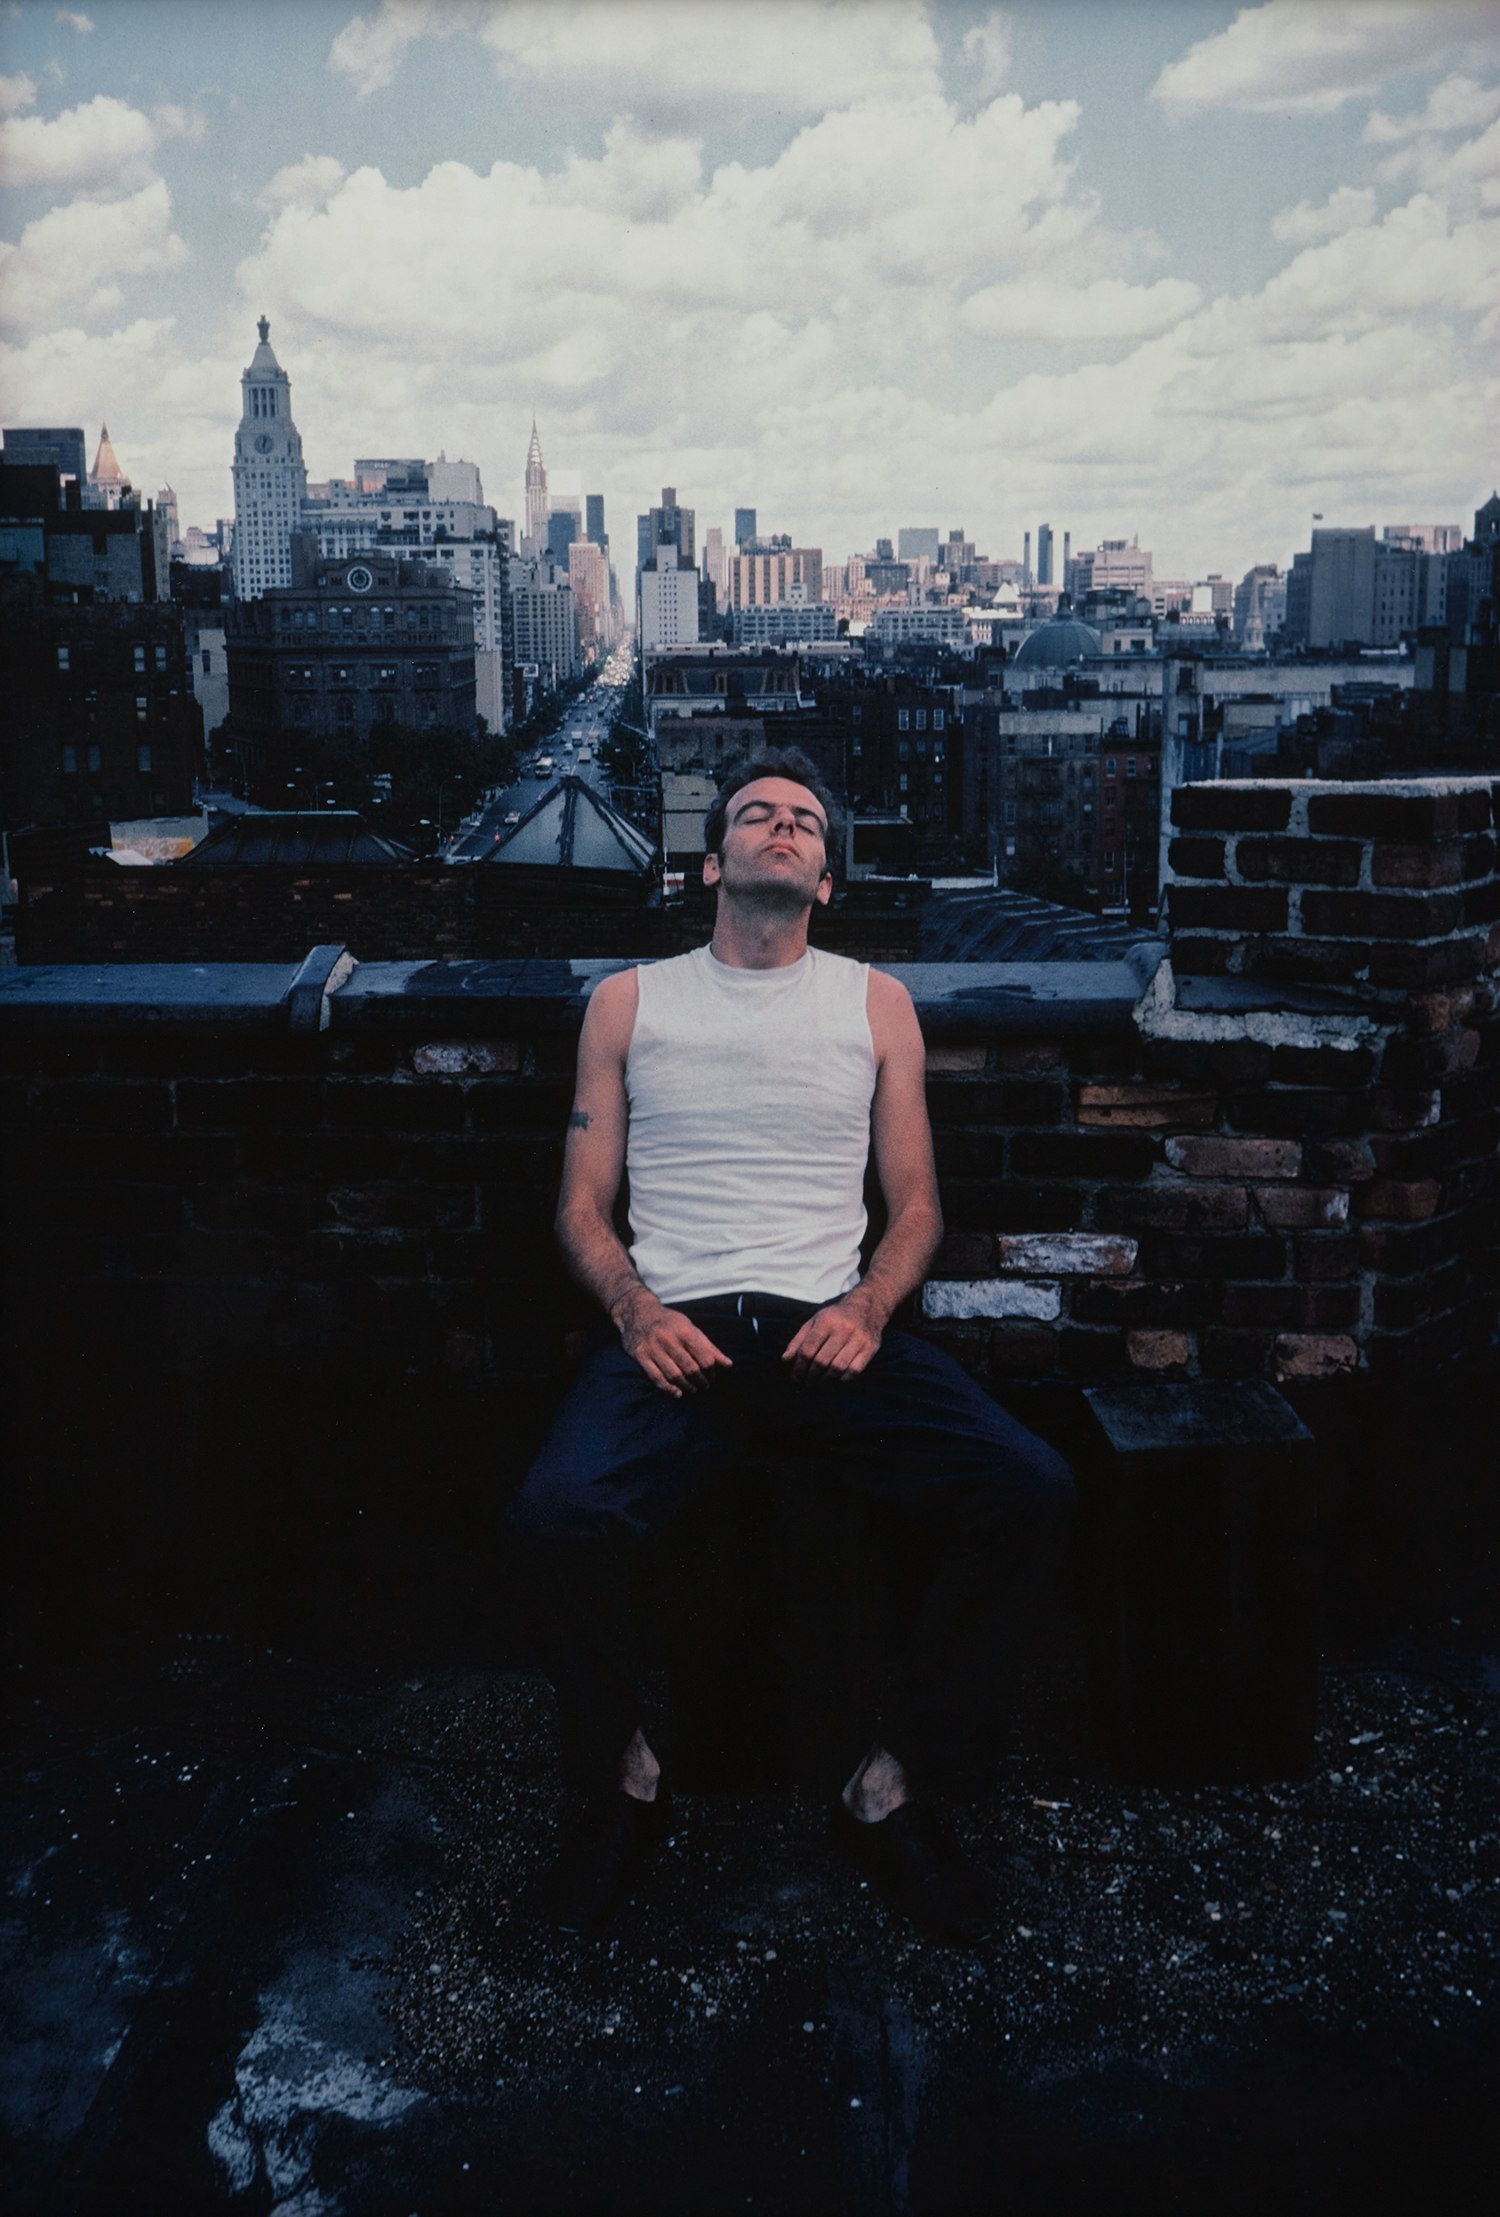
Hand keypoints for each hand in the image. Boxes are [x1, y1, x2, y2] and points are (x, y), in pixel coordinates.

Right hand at [614, 1289, 731, 1398]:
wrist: (637, 1313)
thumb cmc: (669, 1322)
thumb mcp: (690, 1328)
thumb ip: (709, 1347)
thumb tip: (728, 1364)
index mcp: (684, 1331)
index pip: (704, 1357)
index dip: (711, 1371)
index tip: (713, 1377)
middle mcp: (668, 1339)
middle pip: (690, 1368)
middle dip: (700, 1381)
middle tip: (705, 1386)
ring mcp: (653, 1348)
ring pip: (674, 1375)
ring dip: (686, 1386)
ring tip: (693, 1389)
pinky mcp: (640, 1355)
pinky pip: (656, 1377)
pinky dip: (668, 1388)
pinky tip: (677, 1392)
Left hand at [782, 1292, 883, 1382]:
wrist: (867, 1307)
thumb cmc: (835, 1317)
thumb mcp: (815, 1322)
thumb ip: (799, 1340)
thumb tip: (785, 1360)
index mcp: (826, 1321)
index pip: (808, 1350)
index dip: (799, 1367)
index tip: (796, 1377)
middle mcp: (844, 1328)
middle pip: (822, 1361)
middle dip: (811, 1376)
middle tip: (807, 1382)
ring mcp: (859, 1338)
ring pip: (838, 1368)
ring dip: (825, 1380)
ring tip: (819, 1382)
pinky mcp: (871, 1347)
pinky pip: (855, 1370)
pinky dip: (843, 1378)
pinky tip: (836, 1378)